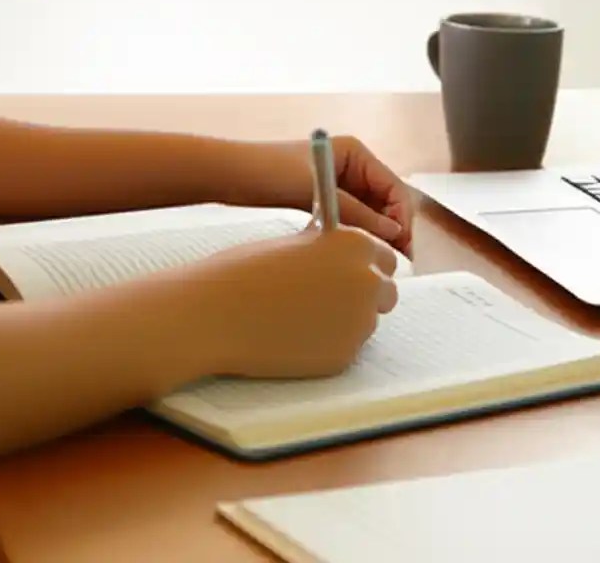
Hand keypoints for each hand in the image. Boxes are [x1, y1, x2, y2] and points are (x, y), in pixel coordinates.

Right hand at [128, 226, 398, 379]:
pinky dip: (328, 345)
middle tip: (332, 300)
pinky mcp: (345, 356)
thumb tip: (344, 260)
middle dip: (365, 295)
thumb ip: (329, 251)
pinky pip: (346, 349)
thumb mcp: (294, 244)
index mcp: (356, 245)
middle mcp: (368, 281)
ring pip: (366, 322)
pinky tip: (292, 338)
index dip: (366, 265)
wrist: (213, 316)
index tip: (353, 272)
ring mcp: (360, 322)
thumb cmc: (242, 273)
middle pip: (386, 291)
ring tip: (299, 318)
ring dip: (345, 321)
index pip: (385, 256)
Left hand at [272, 136, 416, 253]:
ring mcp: (339, 182)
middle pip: (385, 201)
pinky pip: (350, 218)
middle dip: (391, 228)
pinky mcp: (326, 198)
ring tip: (375, 258)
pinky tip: (353, 250)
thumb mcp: (318, 193)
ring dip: (374, 233)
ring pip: (369, 212)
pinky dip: (355, 232)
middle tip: (396, 259)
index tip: (402, 244)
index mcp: (356, 154)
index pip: (393, 187)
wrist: (229, 174)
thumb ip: (357, 213)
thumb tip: (393, 233)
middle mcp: (352, 166)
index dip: (401, 217)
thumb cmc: (269, 172)